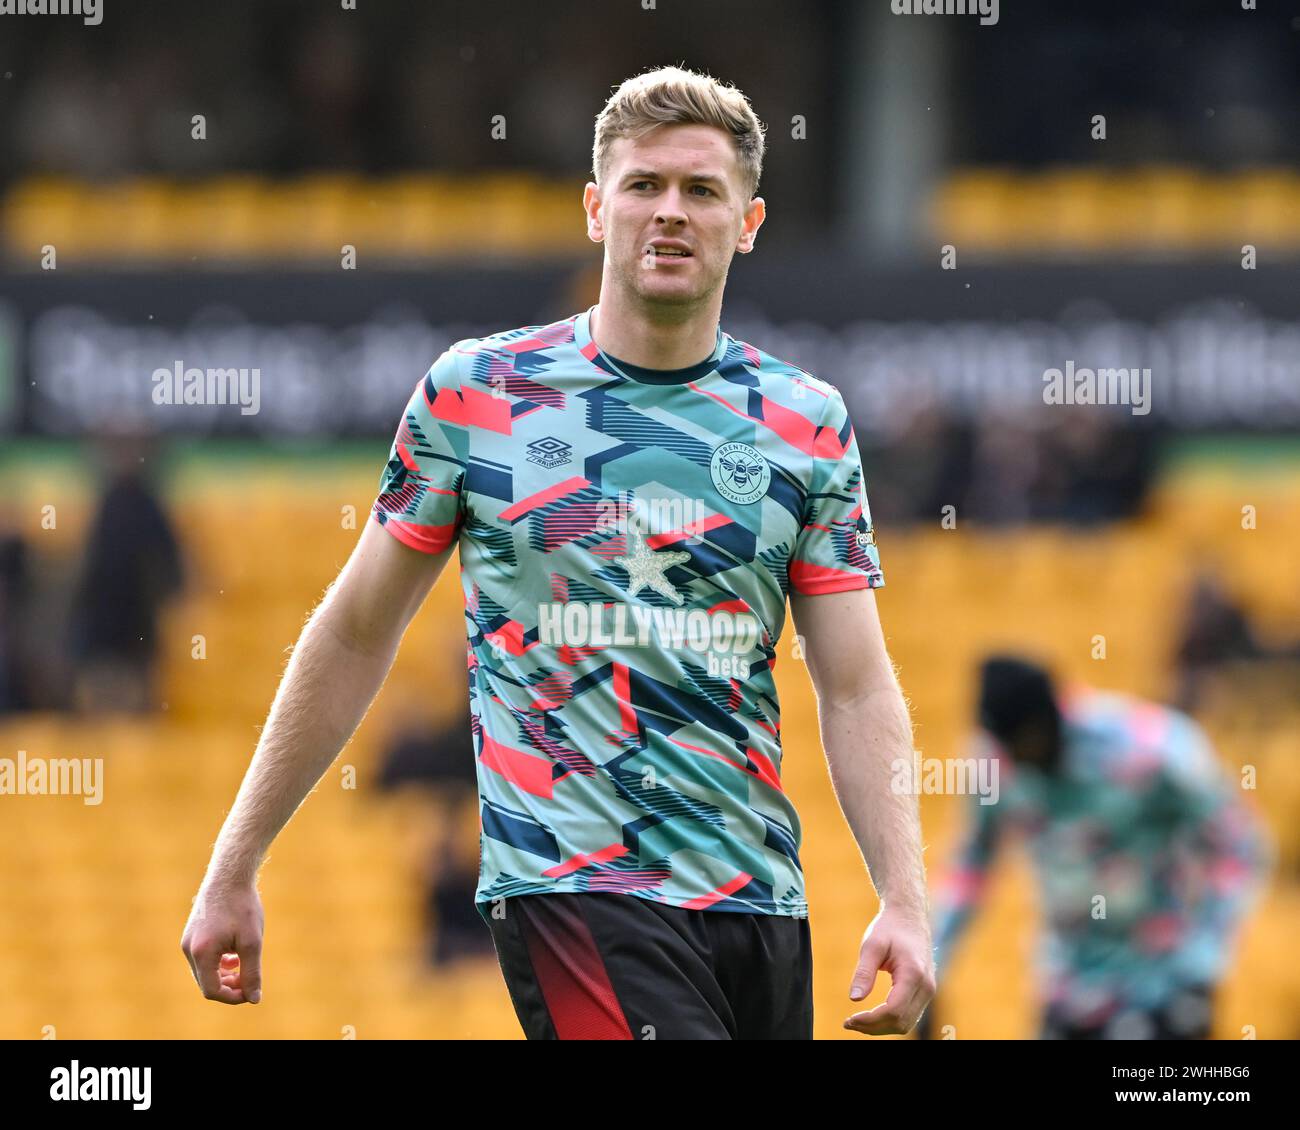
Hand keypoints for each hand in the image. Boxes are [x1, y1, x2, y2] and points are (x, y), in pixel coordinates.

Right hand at [180, 880, 264, 1003]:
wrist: (229, 875)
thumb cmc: (242, 906)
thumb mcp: (252, 941)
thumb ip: (252, 972)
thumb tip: (254, 999)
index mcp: (201, 953)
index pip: (212, 991)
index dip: (233, 996)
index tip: (251, 991)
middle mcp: (188, 949)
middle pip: (206, 983)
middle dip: (228, 987)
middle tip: (250, 981)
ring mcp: (187, 941)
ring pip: (204, 971)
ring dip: (223, 976)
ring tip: (243, 968)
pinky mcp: (191, 933)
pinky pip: (203, 958)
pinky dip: (218, 963)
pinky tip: (234, 956)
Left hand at [843, 906, 935, 1035]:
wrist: (909, 915)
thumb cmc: (889, 927)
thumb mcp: (871, 945)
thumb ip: (864, 972)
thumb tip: (854, 999)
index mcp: (913, 974)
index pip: (893, 1011)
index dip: (870, 1020)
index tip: (849, 1019)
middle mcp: (926, 986)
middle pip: (900, 1022)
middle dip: (874, 1027)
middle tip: (848, 1022)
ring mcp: (929, 990)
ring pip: (906, 1023)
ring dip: (882, 1027)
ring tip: (857, 1021)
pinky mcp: (925, 991)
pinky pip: (909, 1016)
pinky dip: (890, 1021)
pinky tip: (872, 1016)